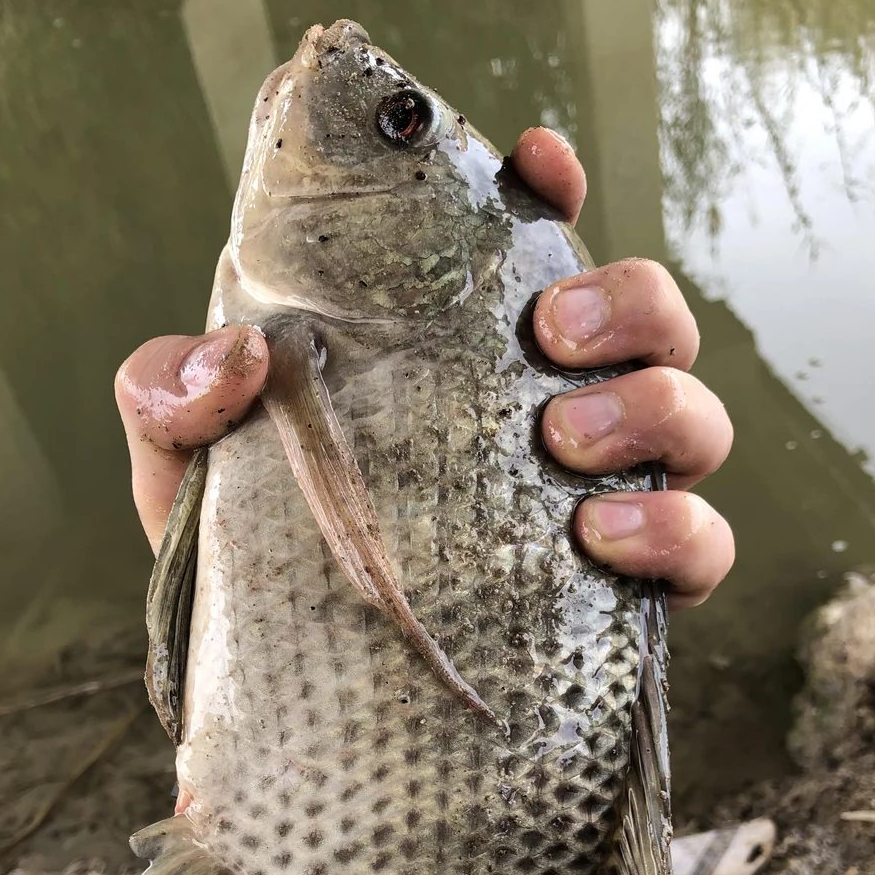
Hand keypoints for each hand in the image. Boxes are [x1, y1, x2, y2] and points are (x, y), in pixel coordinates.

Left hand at [116, 130, 733, 609]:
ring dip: (656, 408)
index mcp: (459, 363)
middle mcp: (546, 418)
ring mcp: (599, 503)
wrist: (298, 709)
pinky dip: (678, 531)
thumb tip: (236, 352)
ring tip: (568, 444)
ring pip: (694, 417)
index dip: (550, 193)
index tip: (538, 165)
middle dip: (628, 302)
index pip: (530, 251)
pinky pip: (702, 547)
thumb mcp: (192, 474)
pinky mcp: (625, 597)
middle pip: (650, 317)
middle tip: (551, 337)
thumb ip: (173, 395)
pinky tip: (600, 539)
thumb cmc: (260, 573)